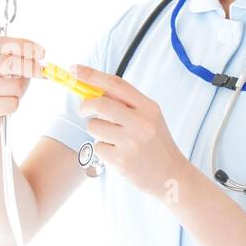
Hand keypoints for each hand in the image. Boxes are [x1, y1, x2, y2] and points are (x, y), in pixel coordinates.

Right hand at [0, 36, 46, 136]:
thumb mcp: (5, 69)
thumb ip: (18, 59)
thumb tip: (39, 59)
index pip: (1, 43)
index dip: (24, 46)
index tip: (41, 52)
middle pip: (9, 63)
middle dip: (31, 68)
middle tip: (42, 72)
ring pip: (15, 85)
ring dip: (19, 91)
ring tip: (9, 94)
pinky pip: (12, 103)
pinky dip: (14, 105)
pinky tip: (4, 106)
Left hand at [71, 64, 190, 196]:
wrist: (171, 175)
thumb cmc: (155, 143)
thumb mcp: (149, 117)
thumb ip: (125, 104)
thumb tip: (93, 90)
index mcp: (148, 108)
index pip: (116, 84)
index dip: (92, 75)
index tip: (74, 69)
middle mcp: (141, 123)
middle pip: (100, 104)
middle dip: (85, 105)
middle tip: (82, 110)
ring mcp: (131, 142)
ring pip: (94, 127)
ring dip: (96, 131)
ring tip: (112, 138)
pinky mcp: (121, 160)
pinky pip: (97, 146)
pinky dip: (102, 148)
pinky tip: (118, 153)